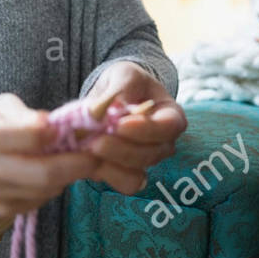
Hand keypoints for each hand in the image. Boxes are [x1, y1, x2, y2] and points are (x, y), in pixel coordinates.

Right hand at [0, 93, 97, 216]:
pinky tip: (52, 175)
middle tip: (96, 156)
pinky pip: (37, 201)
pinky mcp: (0, 209)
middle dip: (77, 165)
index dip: (57, 133)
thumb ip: (27, 115)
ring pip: (45, 191)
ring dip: (68, 177)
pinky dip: (51, 188)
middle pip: (43, 174)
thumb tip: (58, 127)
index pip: (31, 136)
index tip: (74, 128)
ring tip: (77, 162)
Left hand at [83, 61, 187, 194]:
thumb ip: (121, 89)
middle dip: (123, 149)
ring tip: (88, 148)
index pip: (169, 127)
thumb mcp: (125, 75)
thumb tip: (108, 110)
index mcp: (171, 116)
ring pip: (137, 172)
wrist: (111, 97)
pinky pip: (122, 182)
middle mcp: (163, 142)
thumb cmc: (125, 83)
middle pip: (152, 154)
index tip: (120, 124)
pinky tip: (87, 160)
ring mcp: (146, 160)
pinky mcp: (126, 172)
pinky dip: (105, 173)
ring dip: (111, 162)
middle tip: (96, 140)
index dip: (146, 129)